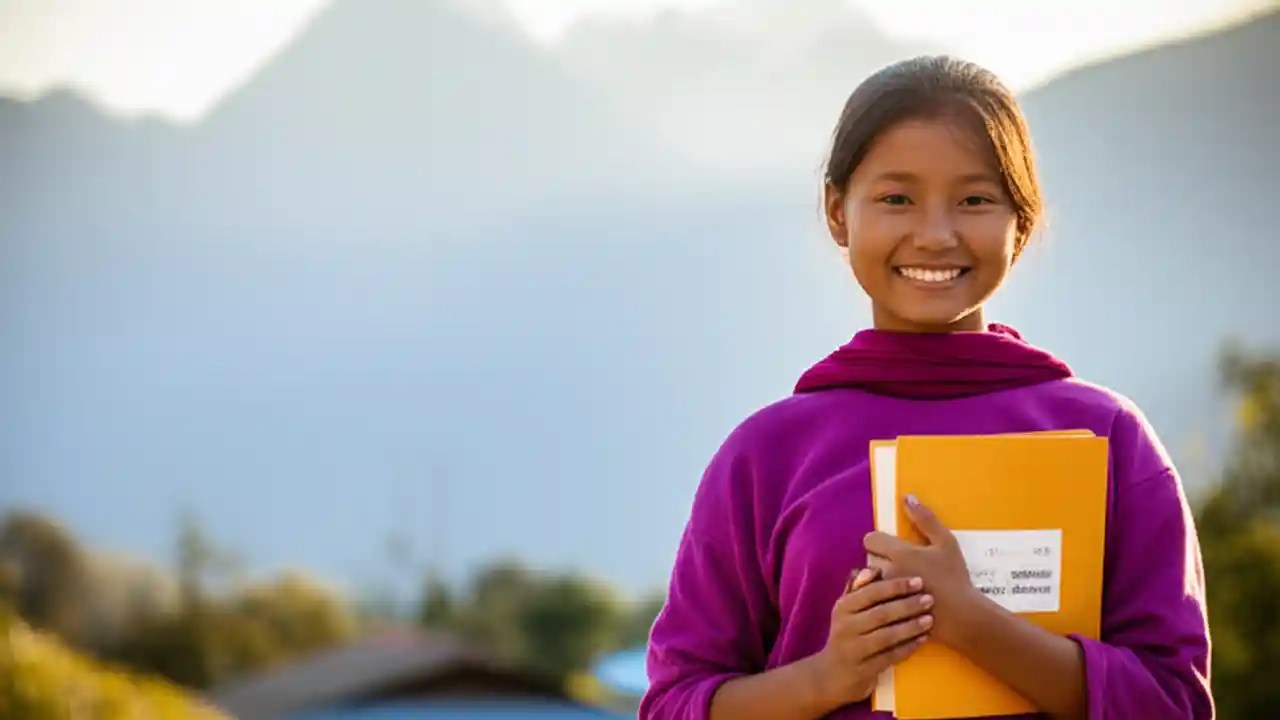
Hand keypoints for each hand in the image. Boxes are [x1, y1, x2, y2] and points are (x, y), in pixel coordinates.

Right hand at [809, 568, 933, 707]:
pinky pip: (890, 657)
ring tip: (930, 619)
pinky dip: (908, 647)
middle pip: (881, 614)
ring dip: (910, 627)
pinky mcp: (864, 670)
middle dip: (907, 605)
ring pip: (887, 636)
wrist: (831, 674)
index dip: (895, 586)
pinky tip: (923, 640)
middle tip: (930, 598)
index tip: (918, 580)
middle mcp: (846, 627)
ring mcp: (854, 650)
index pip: (870, 592)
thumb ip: (859, 588)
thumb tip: (874, 568)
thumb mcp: (846, 610)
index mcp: (843, 607)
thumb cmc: (846, 634)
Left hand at [862, 494, 983, 648]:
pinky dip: (880, 598)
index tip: (892, 547)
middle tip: (899, 567)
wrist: (962, 616)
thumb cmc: (954, 577)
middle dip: (880, 561)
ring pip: (869, 581)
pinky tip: (895, 600)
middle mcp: (887, 572)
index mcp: (900, 553)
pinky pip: (873, 600)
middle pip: (869, 559)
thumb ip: (926, 519)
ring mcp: (885, 594)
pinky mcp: (885, 612)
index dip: (879, 541)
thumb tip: (907, 497)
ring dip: (878, 580)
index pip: (870, 540)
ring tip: (897, 585)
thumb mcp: (946, 543)